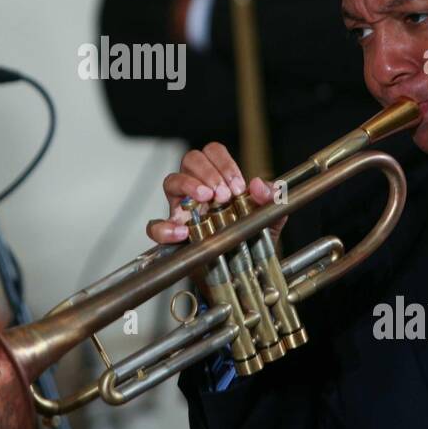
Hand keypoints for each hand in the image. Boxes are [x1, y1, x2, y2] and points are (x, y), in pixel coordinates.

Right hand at [146, 141, 285, 243]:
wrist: (242, 275)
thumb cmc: (250, 241)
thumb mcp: (268, 219)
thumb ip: (272, 199)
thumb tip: (260, 185)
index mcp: (218, 181)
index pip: (213, 152)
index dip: (224, 163)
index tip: (237, 186)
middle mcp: (197, 190)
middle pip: (191, 159)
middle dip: (208, 172)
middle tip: (223, 194)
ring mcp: (182, 210)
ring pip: (171, 181)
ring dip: (188, 185)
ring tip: (206, 199)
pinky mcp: (173, 236)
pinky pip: (155, 226)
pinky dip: (165, 227)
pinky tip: (183, 232)